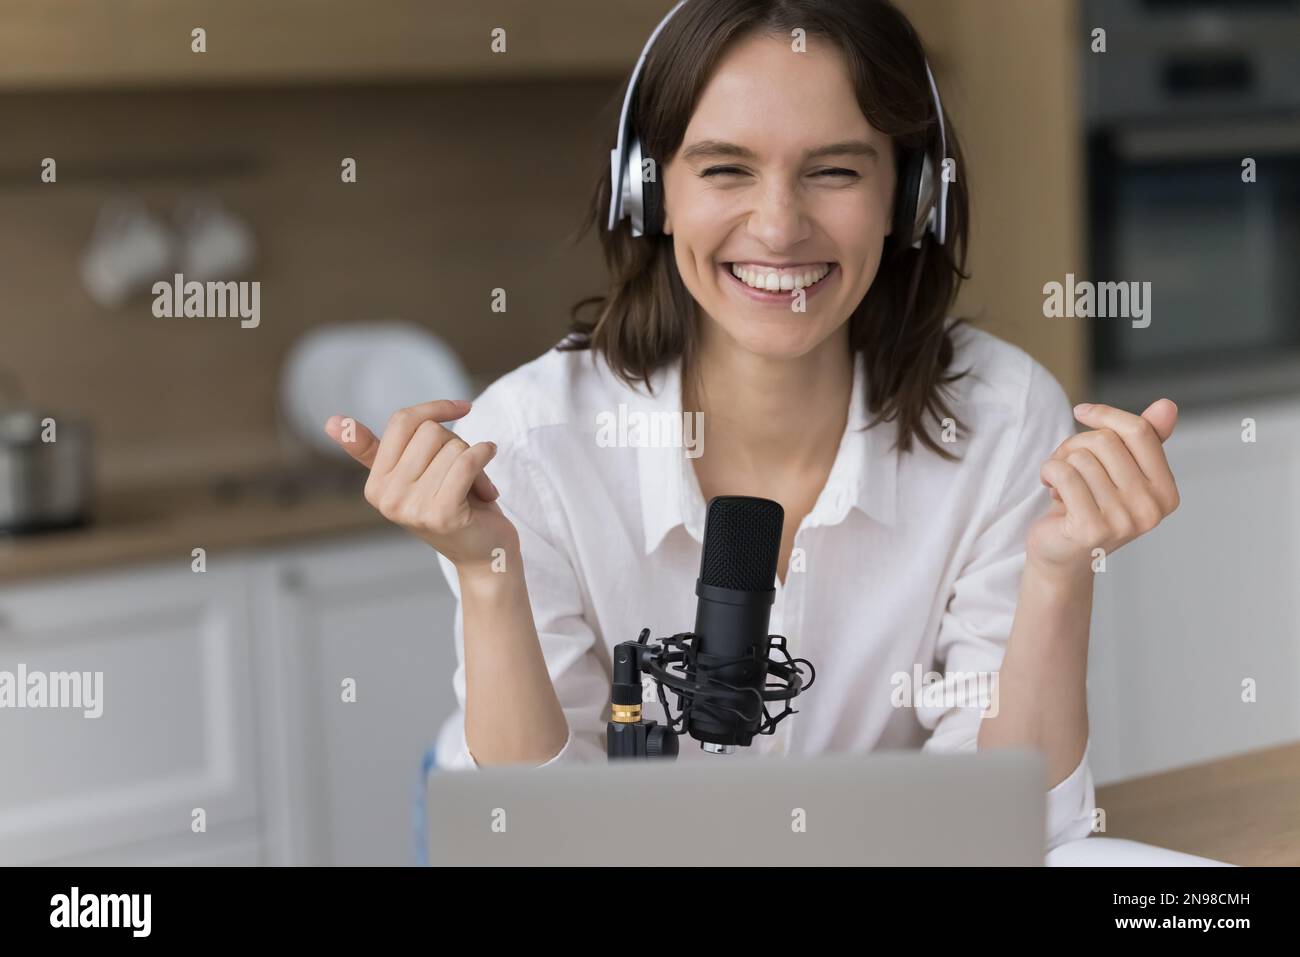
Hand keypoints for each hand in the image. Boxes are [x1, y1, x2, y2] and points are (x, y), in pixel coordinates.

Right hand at [323, 400, 518, 569]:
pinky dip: (485, 454)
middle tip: (464, 473)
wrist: (483, 554)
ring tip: (474, 487)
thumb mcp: (414, 476)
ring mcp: (411, 509)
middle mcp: (386, 498)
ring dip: (475, 461)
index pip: (401, 421)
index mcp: (375, 484)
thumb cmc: (453, 507)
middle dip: (457, 444)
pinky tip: (491, 456)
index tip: (462, 408)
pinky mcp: (441, 515)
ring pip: (453, 446)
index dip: (434, 409)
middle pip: (430, 432)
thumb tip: (330, 421)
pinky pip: (467, 462)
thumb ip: (377, 450)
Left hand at [1028, 399, 1179, 572]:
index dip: (1106, 414)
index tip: (1082, 411)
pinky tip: (1051, 488)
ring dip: (1060, 462)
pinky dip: (1048, 472)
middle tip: (1067, 465)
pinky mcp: (1091, 528)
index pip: (1140, 431)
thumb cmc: (1090, 506)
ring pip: (1082, 457)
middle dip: (1076, 445)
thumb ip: (1144, 439)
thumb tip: (1167, 405)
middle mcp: (1151, 508)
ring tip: (1061, 483)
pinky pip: (1064, 473)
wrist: (1062, 555)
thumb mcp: (1119, 471)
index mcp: (1166, 492)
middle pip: (1106, 442)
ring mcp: (1123, 521)